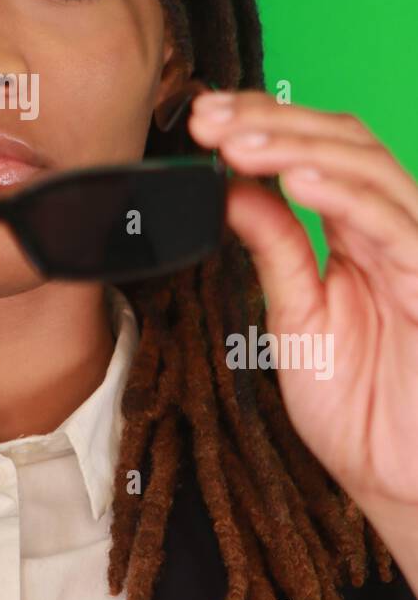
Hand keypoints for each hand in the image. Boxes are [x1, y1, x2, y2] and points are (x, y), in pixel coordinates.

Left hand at [188, 89, 417, 522]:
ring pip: (366, 166)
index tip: (203, 117)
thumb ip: (274, 249)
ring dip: (296, 144)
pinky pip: (393, 224)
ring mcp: (415, 251)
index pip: (314, 151)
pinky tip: (294, 180)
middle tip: (209, 118)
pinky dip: (343, 194)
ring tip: (237, 141)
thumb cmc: (359, 409)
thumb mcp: (297, 317)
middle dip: (270, 121)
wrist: (396, 482)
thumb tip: (231, 187)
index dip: (261, 124)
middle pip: (341, 141)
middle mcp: (390, 230)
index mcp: (358, 234)